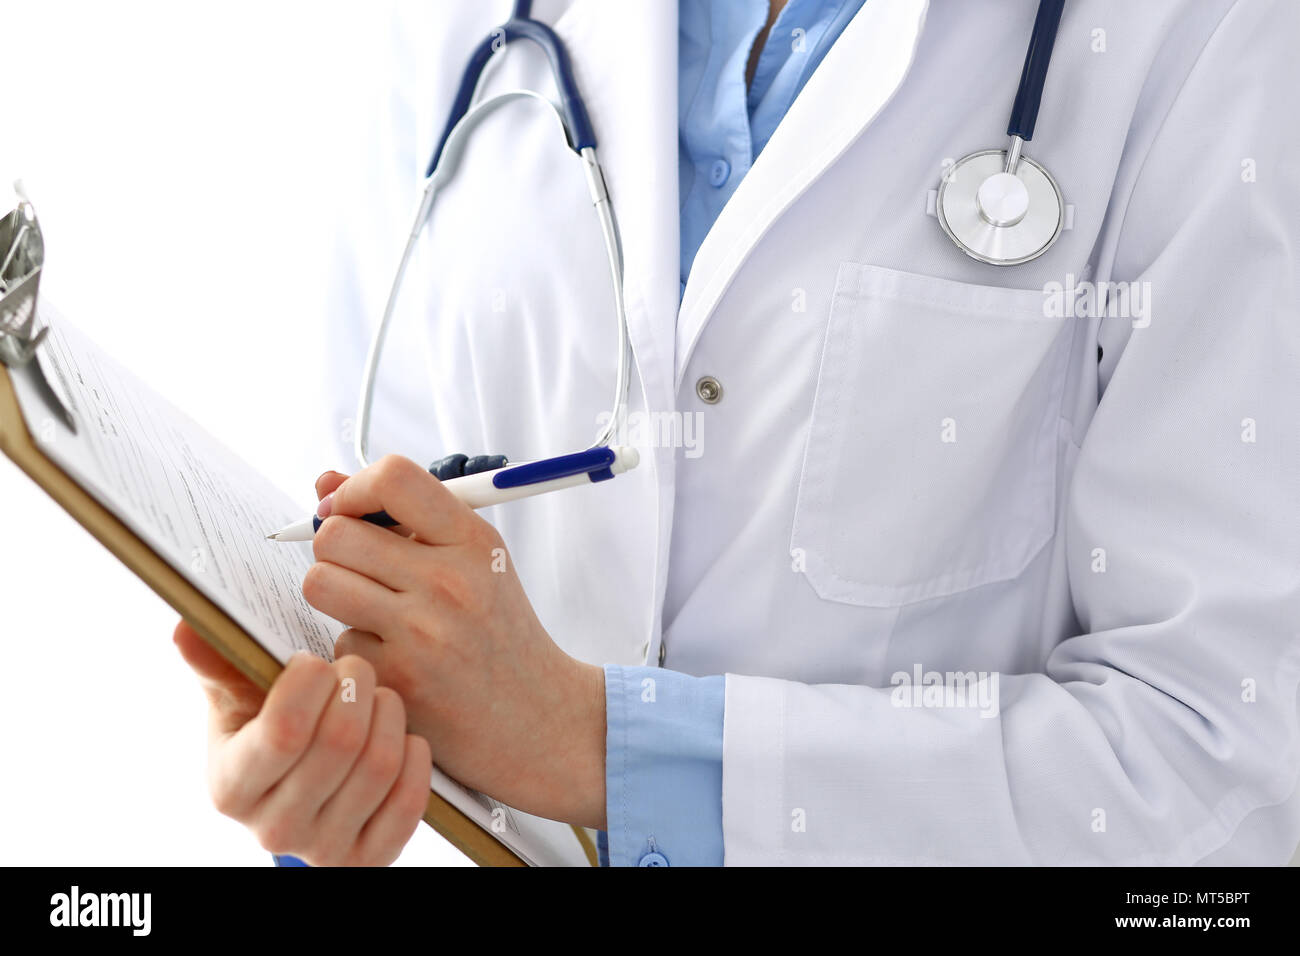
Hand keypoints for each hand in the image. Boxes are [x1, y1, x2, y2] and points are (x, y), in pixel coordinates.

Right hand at [173, 620, 431, 865]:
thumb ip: (218, 664)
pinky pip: (409, 802)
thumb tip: (187, 627)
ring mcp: (324, 850)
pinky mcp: (370, 859)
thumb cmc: (269, 726)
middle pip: (338, 744)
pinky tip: (403, 736)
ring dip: (388, 714)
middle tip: (357, 667)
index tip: (314, 660)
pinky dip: (415, 757)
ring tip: (379, 696)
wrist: (304, 787)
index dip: (309, 684)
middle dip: (356, 687)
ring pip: (378, 766)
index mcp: (230, 787)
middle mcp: (273, 829)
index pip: (283, 732)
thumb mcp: (238, 698)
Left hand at [304, 457, 606, 829]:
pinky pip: (337, 643)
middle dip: (336, 549)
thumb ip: (402, 517)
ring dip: (335, 595)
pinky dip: (357, 651)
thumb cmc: (498, 632)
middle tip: (363, 571)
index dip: (354, 489)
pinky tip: (394, 661)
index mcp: (475, 542)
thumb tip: (323, 482)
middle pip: (336, 533)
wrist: (538, 718)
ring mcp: (422, 635)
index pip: (393, 478)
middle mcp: (450, 582)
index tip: (350, 510)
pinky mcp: (397, 681)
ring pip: (320, 582)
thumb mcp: (473, 562)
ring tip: (371, 611)